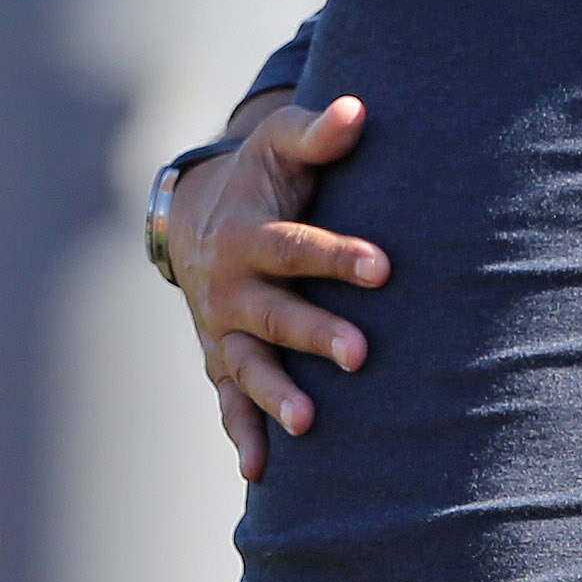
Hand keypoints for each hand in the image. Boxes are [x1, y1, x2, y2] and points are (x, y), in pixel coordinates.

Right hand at [164, 96, 390, 479]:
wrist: (196, 218)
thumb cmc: (262, 179)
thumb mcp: (282, 148)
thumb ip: (318, 132)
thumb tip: (359, 110)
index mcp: (247, 236)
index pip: (294, 247)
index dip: (336, 256)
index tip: (385, 267)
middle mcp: (229, 288)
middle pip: (274, 315)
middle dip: (315, 334)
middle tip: (362, 356)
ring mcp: (221, 329)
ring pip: (248, 367)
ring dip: (275, 397)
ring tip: (311, 424)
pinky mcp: (221, 358)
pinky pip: (228, 401)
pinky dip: (241, 434)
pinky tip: (261, 472)